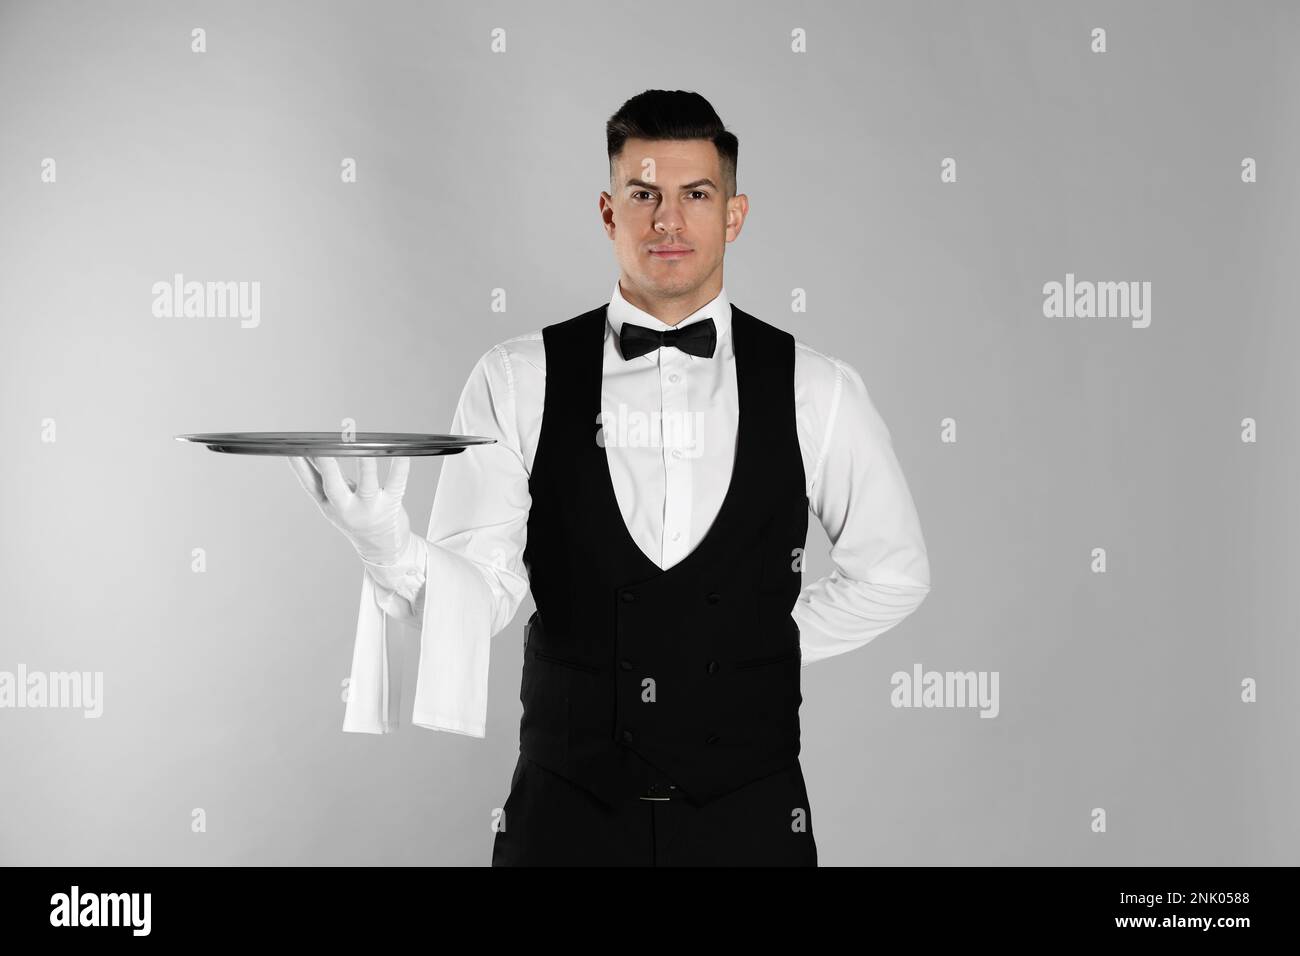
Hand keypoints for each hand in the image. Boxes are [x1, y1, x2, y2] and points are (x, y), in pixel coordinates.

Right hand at [287, 456, 412, 565]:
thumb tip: (311, 451)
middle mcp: (347, 508)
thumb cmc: (356, 516)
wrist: (382, 548)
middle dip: (327, 467)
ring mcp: (370, 507)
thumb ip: (324, 477)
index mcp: (329, 505)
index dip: (299, 467)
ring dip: (365, 465)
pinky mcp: (391, 504)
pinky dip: (400, 467)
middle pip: (333, 487)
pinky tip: (401, 453)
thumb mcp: (334, 501)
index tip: (291, 449)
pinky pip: (396, 483)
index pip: (310, 485)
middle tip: (321, 448)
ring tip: (363, 447)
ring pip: (367, 485)